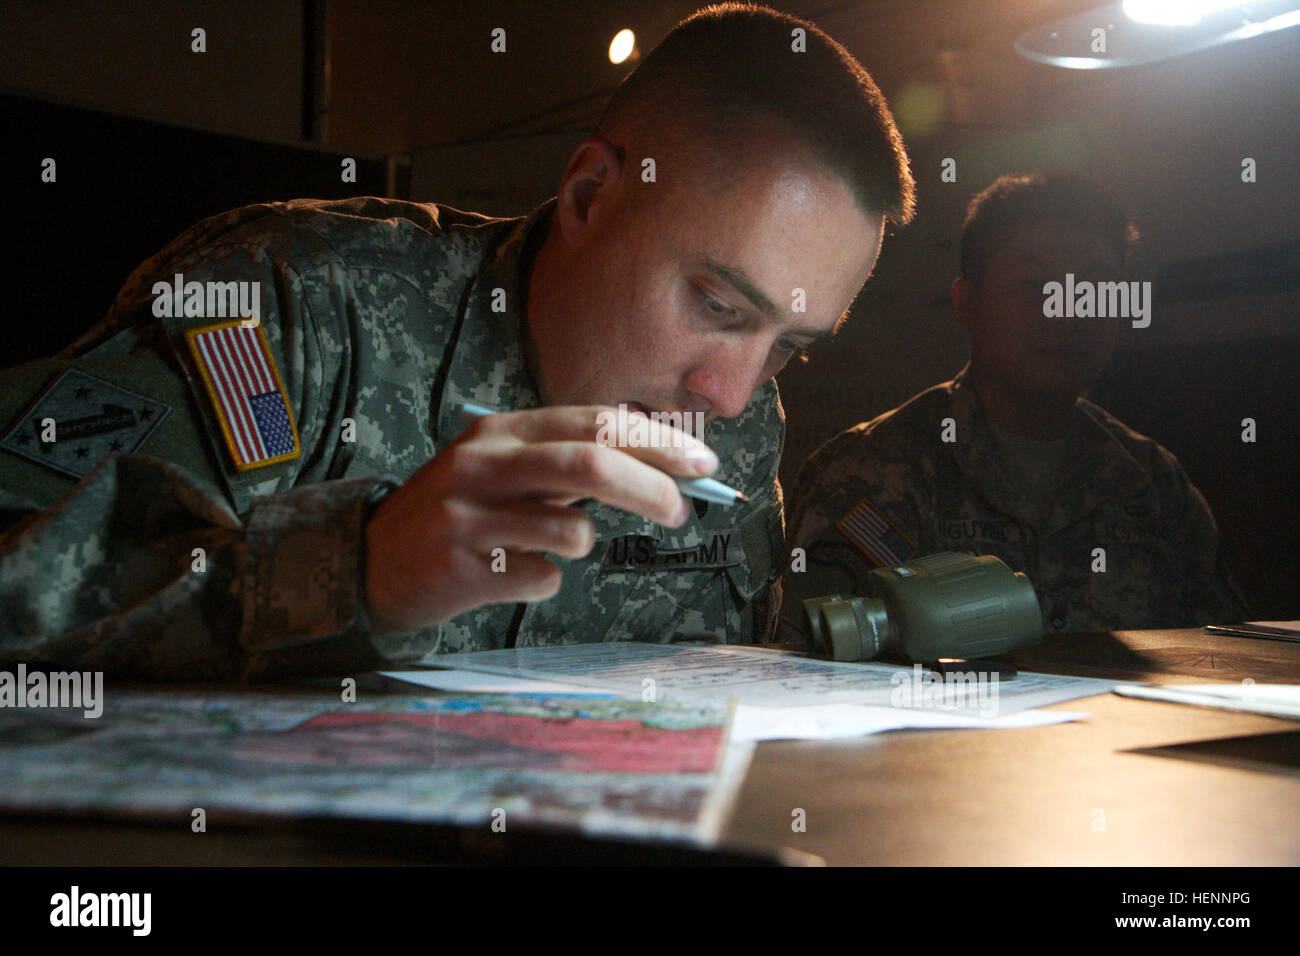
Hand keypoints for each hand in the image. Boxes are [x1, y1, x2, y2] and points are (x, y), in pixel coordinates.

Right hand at [363, 405, 718, 631]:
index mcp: (502, 431)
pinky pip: (543, 577)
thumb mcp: (505, 469)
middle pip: (590, 463)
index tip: (701, 464)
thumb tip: (664, 471)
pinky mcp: (463, 565)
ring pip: (571, 529)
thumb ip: (571, 464)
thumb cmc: (462, 514)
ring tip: (550, 544)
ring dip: (581, 542)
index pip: (594, 422)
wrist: (372, 563)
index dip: (656, 441)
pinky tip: (509, 573)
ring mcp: (470, 515)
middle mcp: (484, 463)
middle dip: (650, 486)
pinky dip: (543, 580)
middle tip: (683, 509)